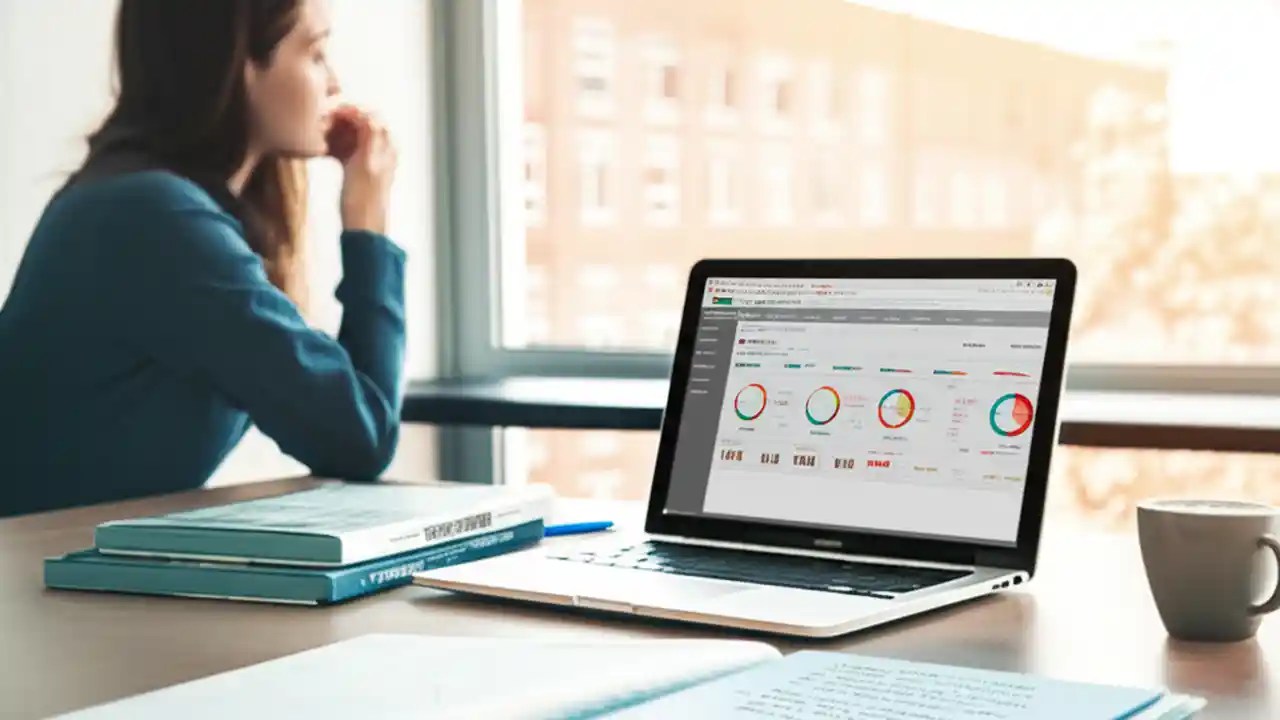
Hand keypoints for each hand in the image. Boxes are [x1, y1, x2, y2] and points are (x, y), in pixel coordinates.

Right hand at [331, 105, 396, 234]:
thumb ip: (370, 136)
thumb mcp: (367, 164)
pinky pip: (342, 148)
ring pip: (347, 134)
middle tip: (318, 126)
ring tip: (317, 138)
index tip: (327, 112)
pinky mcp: (355, 167)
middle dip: (337, 120)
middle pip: (357, 122)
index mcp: (387, 144)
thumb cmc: (364, 200)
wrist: (362, 229)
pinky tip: (319, 152)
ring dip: (331, 132)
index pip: (369, 114)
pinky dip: (330, 146)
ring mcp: (367, 157)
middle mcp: (380, 148)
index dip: (348, 109)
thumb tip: (369, 112)